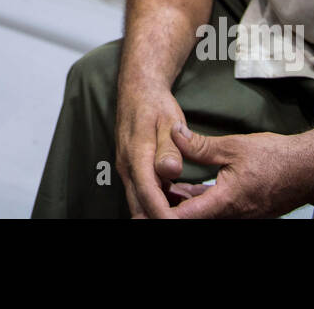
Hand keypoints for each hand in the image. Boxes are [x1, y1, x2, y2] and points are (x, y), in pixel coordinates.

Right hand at [115, 79, 192, 218]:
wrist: (138, 90)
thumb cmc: (155, 105)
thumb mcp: (169, 122)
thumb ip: (170, 148)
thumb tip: (171, 170)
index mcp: (136, 156)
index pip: (147, 196)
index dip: (163, 215)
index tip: (180, 223)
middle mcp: (127, 167)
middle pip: (139, 206)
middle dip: (159, 218)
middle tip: (185, 220)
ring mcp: (128, 169)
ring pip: (140, 202)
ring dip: (159, 211)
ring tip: (186, 213)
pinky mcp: (132, 169)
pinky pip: (142, 192)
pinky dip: (158, 202)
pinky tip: (179, 201)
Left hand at [162, 124, 313, 218]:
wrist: (311, 168)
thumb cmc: (276, 157)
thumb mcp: (233, 146)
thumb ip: (199, 145)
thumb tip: (173, 134)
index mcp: (225, 203)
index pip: (182, 218)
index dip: (160, 211)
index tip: (145, 200)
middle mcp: (232, 216)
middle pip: (189, 220)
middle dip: (166, 207)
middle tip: (148, 191)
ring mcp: (238, 216)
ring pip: (200, 215)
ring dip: (179, 204)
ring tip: (160, 186)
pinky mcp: (243, 211)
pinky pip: (212, 210)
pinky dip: (195, 201)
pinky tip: (182, 188)